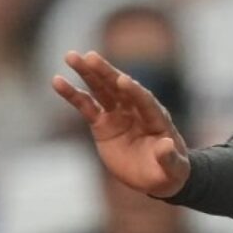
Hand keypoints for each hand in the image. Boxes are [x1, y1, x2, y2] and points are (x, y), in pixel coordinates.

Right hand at [53, 51, 190, 198]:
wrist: (154, 176)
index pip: (144, 101)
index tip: (123, 80)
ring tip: (70, 56)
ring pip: (101, 90)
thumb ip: (169, 158)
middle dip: (106, 72)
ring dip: (87, 73)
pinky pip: (86, 106)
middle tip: (90, 56)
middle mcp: (136, 110)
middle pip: (119, 87)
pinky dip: (72, 94)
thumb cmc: (169, 171)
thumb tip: (166, 145)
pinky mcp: (102, 123)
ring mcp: (118, 114)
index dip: (134, 91)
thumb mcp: (174, 169)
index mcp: (156, 118)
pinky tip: (57, 81)